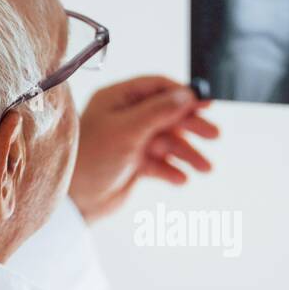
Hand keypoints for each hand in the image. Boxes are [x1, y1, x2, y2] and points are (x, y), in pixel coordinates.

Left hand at [68, 75, 219, 220]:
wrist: (74, 201)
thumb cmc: (91, 159)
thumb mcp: (128, 130)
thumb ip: (159, 111)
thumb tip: (187, 94)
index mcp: (118, 99)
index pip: (158, 88)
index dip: (184, 94)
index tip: (208, 103)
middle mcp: (125, 117)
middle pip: (168, 114)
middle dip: (191, 126)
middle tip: (214, 135)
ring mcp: (130, 141)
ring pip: (167, 141)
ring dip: (187, 153)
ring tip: (204, 168)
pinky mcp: (134, 164)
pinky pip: (160, 163)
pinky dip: (171, 170)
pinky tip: (180, 179)